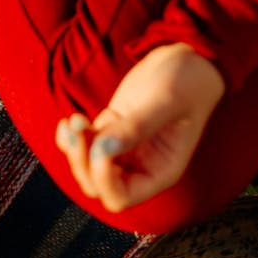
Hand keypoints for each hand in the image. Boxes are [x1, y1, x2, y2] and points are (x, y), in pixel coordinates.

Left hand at [55, 42, 224, 212]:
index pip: (120, 197)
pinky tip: (71, 119)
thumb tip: (104, 150)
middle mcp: (141, 167)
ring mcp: (124, 151)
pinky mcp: (111, 133)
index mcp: (160, 172)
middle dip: (81, 162)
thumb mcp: (165, 102)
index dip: (102, 179)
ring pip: (86, 168)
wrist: (186, 59)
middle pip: (97, 187)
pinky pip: (83, 148)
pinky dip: (71, 138)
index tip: (101, 145)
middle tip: (79, 130)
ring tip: (76, 119)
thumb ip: (136, 128)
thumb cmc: (187, 82)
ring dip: (74, 148)